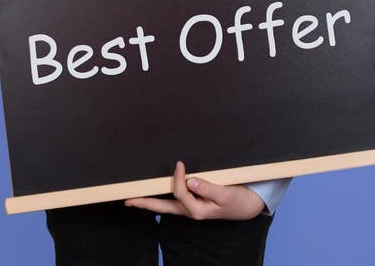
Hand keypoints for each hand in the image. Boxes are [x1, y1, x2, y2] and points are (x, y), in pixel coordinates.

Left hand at [125, 161, 264, 220]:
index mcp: (197, 210)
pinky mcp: (193, 201)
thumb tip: (190, 181)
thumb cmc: (236, 200)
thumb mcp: (225, 195)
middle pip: (163, 207)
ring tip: (136, 196)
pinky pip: (175, 198)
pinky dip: (164, 194)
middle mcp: (190, 210)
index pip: (180, 193)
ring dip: (151, 200)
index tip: (179, 163)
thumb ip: (208, 189)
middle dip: (145, 203)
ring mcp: (190, 207)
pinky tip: (156, 190)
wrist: (246, 205)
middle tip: (127, 200)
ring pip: (166, 204)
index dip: (177, 178)